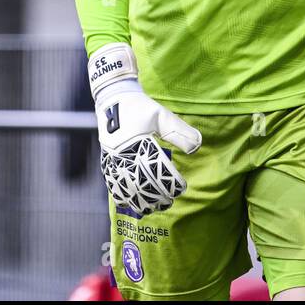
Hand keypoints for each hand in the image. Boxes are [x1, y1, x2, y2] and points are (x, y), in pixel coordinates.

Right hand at [89, 43, 200, 217]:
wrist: (112, 99)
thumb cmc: (140, 107)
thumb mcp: (162, 116)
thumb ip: (180, 131)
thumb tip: (197, 147)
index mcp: (139, 143)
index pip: (158, 171)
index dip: (171, 182)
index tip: (182, 186)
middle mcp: (124, 155)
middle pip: (143, 185)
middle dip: (159, 195)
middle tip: (172, 199)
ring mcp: (112, 161)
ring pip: (127, 190)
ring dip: (142, 200)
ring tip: (156, 205)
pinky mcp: (106, 163)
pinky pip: (113, 186)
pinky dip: (124, 197)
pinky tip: (134, 203)